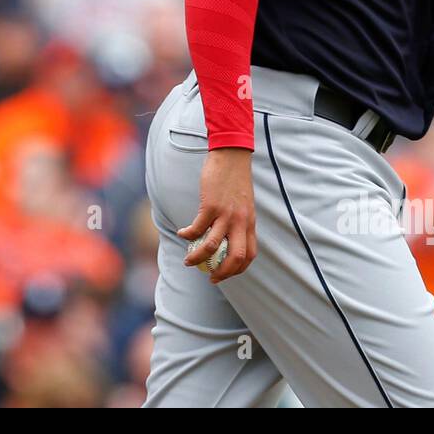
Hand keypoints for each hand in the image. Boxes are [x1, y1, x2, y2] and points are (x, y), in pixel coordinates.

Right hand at [178, 146, 256, 282]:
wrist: (232, 156)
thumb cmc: (236, 179)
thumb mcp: (244, 204)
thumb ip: (240, 220)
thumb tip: (229, 237)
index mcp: (250, 223)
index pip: (249, 255)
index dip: (238, 269)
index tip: (226, 273)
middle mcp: (241, 222)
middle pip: (234, 257)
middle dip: (221, 273)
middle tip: (209, 277)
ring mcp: (226, 215)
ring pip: (212, 246)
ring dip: (198, 258)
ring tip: (188, 261)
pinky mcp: (211, 205)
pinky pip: (198, 228)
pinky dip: (188, 234)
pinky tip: (182, 234)